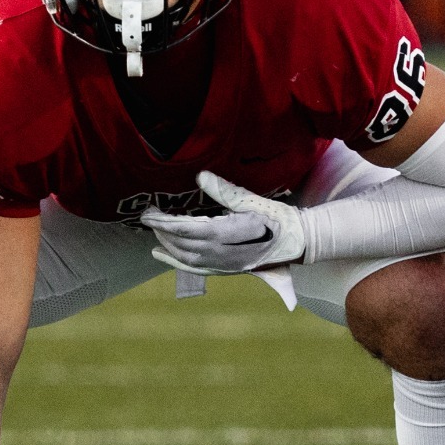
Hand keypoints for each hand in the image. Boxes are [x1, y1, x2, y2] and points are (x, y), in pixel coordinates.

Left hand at [142, 171, 304, 274]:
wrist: (297, 241)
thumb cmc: (277, 218)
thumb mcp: (252, 200)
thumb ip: (224, 191)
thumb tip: (201, 176)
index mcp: (228, 236)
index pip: (188, 230)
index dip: (165, 224)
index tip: (149, 215)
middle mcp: (223, 254)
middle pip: (183, 245)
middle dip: (162, 232)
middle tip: (147, 217)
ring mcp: (224, 265)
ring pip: (187, 258)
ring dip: (167, 245)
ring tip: (154, 232)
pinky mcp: (226, 269)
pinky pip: (195, 269)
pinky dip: (175, 263)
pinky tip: (161, 255)